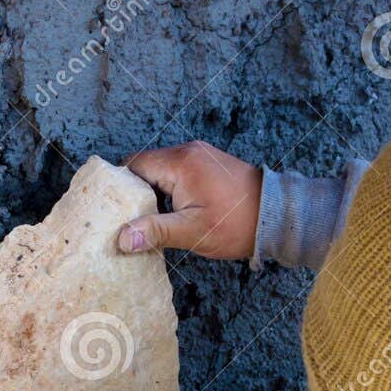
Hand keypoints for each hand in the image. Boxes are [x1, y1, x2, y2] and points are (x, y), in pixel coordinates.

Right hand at [118, 141, 261, 259]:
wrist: (279, 215)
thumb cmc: (237, 223)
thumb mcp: (193, 231)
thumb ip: (155, 232)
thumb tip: (122, 239)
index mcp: (180, 163)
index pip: (133, 165)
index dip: (119, 187)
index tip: (111, 211)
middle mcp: (187, 152)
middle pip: (145, 167)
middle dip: (133, 193)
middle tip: (125, 220)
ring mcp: (199, 156)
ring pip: (159, 171)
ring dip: (151, 194)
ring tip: (146, 222)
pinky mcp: (207, 165)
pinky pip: (175, 174)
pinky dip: (167, 192)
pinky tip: (168, 215)